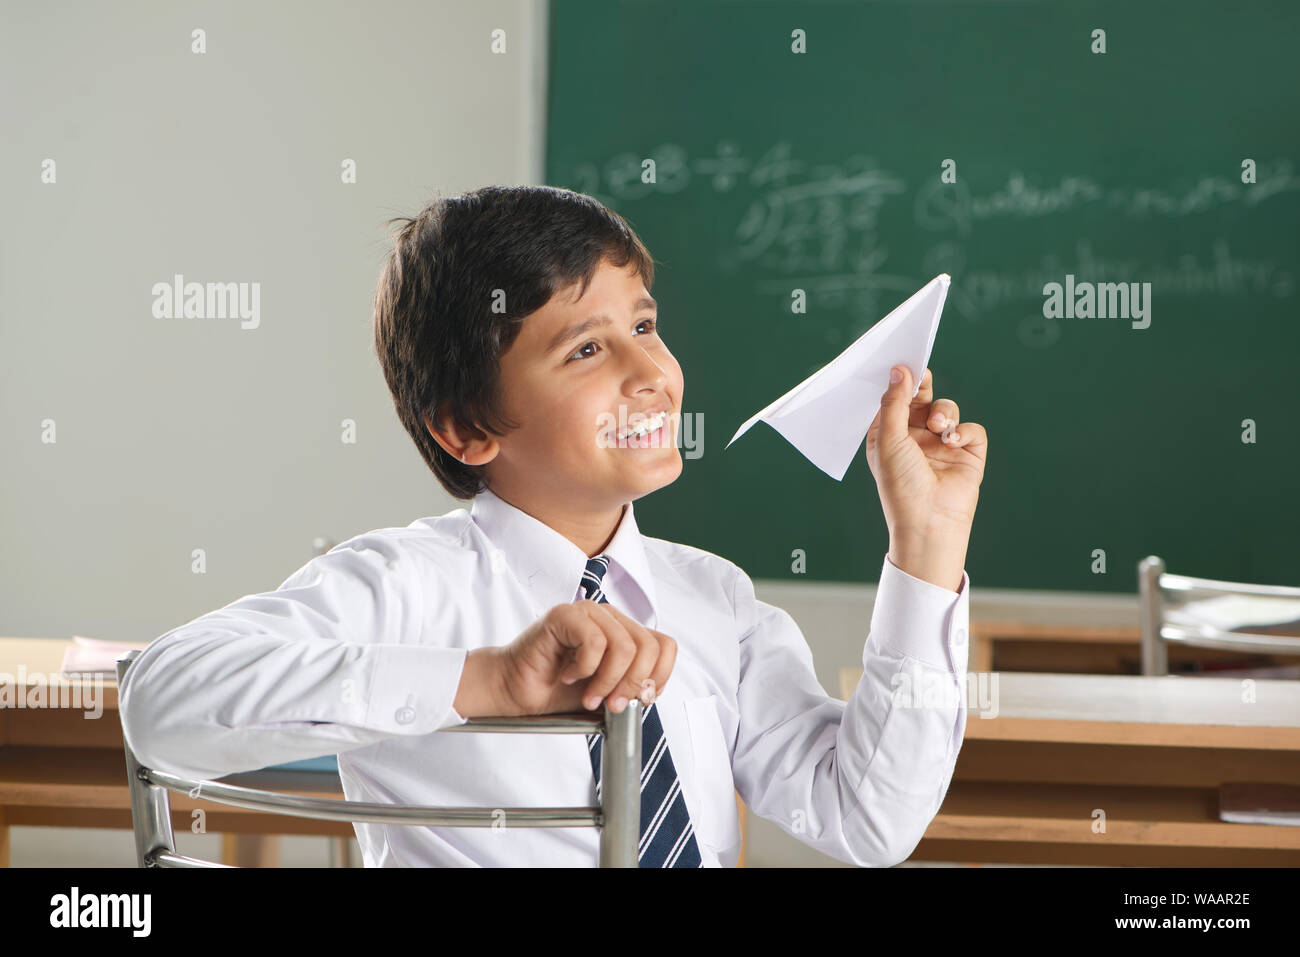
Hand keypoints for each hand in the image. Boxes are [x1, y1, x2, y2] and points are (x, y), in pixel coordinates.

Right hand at [492, 601, 676, 716]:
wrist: (518, 690)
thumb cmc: (559, 690)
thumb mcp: (608, 694)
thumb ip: (633, 688)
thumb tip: (650, 692)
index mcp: (626, 632)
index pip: (665, 646)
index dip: (659, 677)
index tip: (640, 700)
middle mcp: (611, 618)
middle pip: (648, 647)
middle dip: (633, 684)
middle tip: (611, 705)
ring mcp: (589, 612)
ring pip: (624, 646)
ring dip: (607, 681)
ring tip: (588, 694)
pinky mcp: (566, 614)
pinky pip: (594, 641)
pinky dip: (585, 668)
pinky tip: (568, 674)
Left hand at [865, 366, 987, 588]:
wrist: (931, 522)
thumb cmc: (901, 486)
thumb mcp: (889, 440)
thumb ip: (895, 403)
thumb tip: (899, 370)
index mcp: (889, 436)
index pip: (894, 400)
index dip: (898, 382)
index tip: (902, 361)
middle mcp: (915, 438)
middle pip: (921, 399)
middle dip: (923, 387)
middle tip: (923, 376)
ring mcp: (941, 445)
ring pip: (947, 409)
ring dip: (944, 412)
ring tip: (938, 426)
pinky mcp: (967, 453)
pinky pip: (970, 428)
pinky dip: (963, 430)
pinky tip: (952, 441)